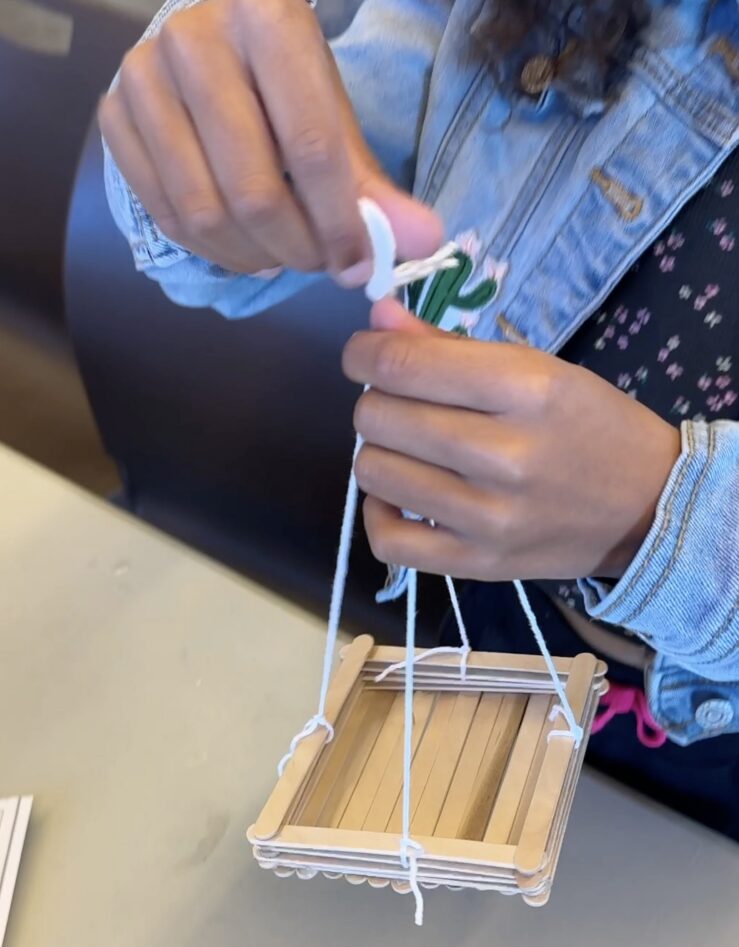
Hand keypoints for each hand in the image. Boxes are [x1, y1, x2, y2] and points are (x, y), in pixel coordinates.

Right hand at [98, 0, 440, 281]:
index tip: (357, 267)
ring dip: (253, 257)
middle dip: (296, 248)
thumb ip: (374, 186)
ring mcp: (143, 76)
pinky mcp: (114, 114)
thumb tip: (424, 244)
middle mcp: (194, 40)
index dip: (339, 222)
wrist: (211, 39)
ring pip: (203, 212)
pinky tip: (244, 249)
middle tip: (317, 264)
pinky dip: (212, 250)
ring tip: (282, 258)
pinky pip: (165, 214)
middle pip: (252, 190)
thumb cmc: (282, 80)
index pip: (310, 146)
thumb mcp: (333, 115)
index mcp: (266, 18)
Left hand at [343, 301, 680, 581]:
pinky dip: (379, 512)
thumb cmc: (590, 425)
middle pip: (378, 418)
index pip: (403, 365)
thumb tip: (375, 320)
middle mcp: (504, 455)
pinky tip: (399, 495)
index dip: (363, 355)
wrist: (646, 507)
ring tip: (407, 449)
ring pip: (373, 473)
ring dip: (377, 452)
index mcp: (525, 390)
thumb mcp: (536, 369)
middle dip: (375, 401)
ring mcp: (488, 518)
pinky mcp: (478, 564)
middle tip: (400, 405)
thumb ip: (449, 346)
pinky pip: (387, 540)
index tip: (362, 356)